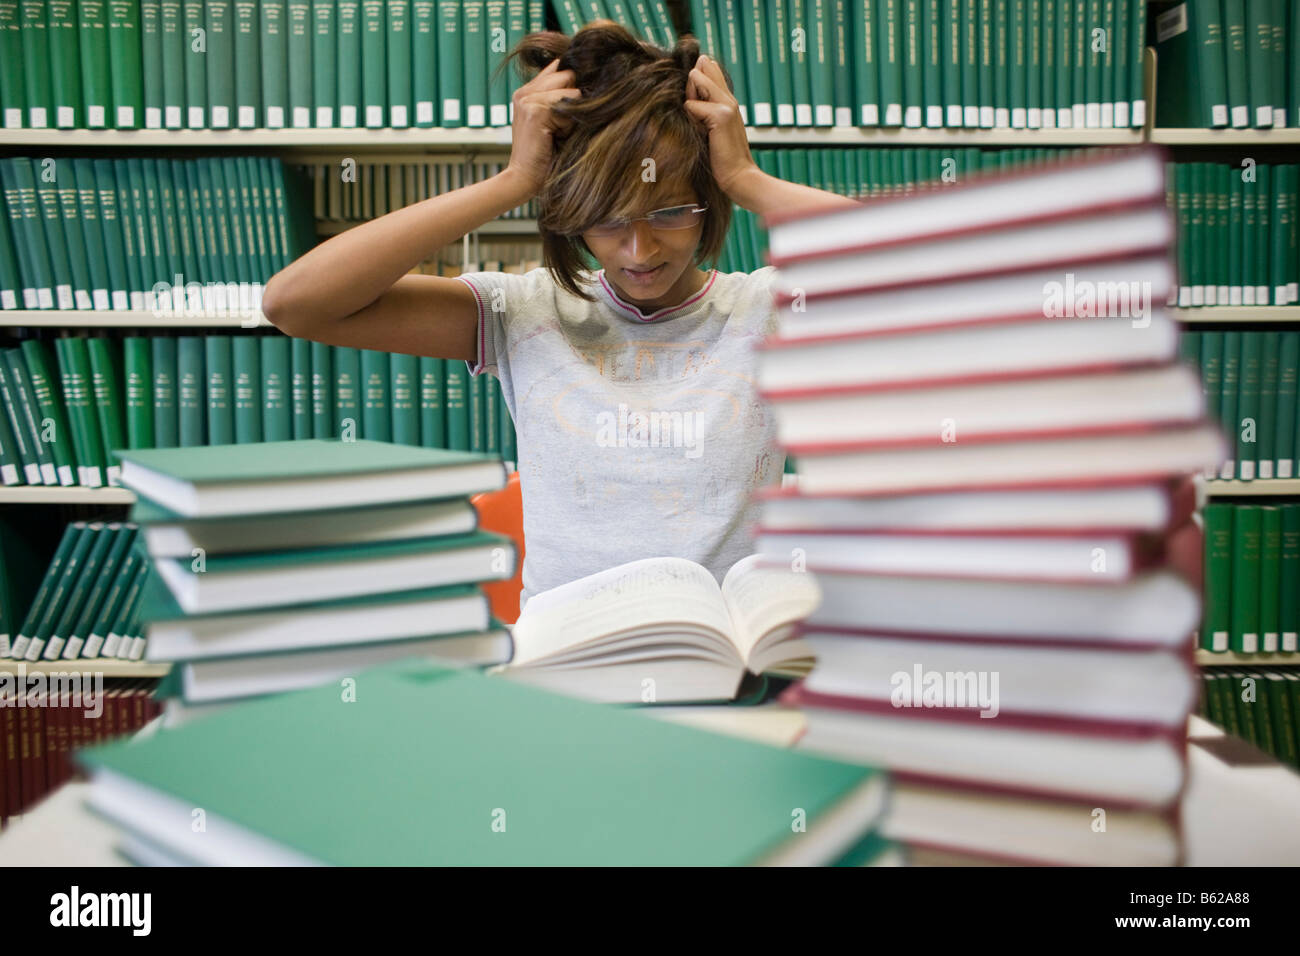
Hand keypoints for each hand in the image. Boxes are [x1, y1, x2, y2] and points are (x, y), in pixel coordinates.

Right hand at [507, 59, 581, 198]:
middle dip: (574, 98)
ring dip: (572, 112)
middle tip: (562, 127)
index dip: (572, 84)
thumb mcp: (557, 123)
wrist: (524, 181)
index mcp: (528, 91)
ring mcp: (527, 98)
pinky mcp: (533, 110)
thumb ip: (564, 100)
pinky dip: (568, 123)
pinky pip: (568, 102)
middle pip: (568, 73)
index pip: (560, 68)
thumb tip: (591, 80)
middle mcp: (525, 91)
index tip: (574, 108)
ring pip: (570, 86)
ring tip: (558, 133)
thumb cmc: (546, 157)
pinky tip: (555, 137)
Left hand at [684, 54, 757, 197]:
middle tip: (698, 119)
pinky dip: (692, 121)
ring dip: (691, 104)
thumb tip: (685, 94)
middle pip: (700, 70)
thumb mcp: (710, 130)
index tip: (695, 104)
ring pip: (695, 81)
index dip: (695, 78)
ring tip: (702, 128)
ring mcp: (727, 104)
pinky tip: (705, 135)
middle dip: (690, 87)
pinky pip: (692, 105)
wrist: (739, 177)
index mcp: (727, 100)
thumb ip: (702, 109)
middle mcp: (729, 97)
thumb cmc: (722, 159)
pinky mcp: (721, 115)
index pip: (709, 69)